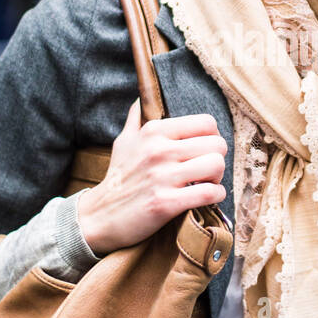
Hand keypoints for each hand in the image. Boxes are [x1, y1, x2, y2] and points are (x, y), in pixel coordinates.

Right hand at [77, 99, 226, 254]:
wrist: (98, 216)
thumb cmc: (117, 178)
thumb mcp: (123, 142)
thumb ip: (136, 119)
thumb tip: (139, 101)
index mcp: (153, 131)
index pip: (206, 122)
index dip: (213, 137)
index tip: (205, 150)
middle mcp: (158, 150)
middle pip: (217, 144)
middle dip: (218, 158)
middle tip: (208, 170)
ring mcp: (162, 177)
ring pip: (216, 165)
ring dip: (218, 177)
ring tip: (207, 182)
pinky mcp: (165, 203)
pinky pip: (209, 193)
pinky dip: (216, 196)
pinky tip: (208, 197)